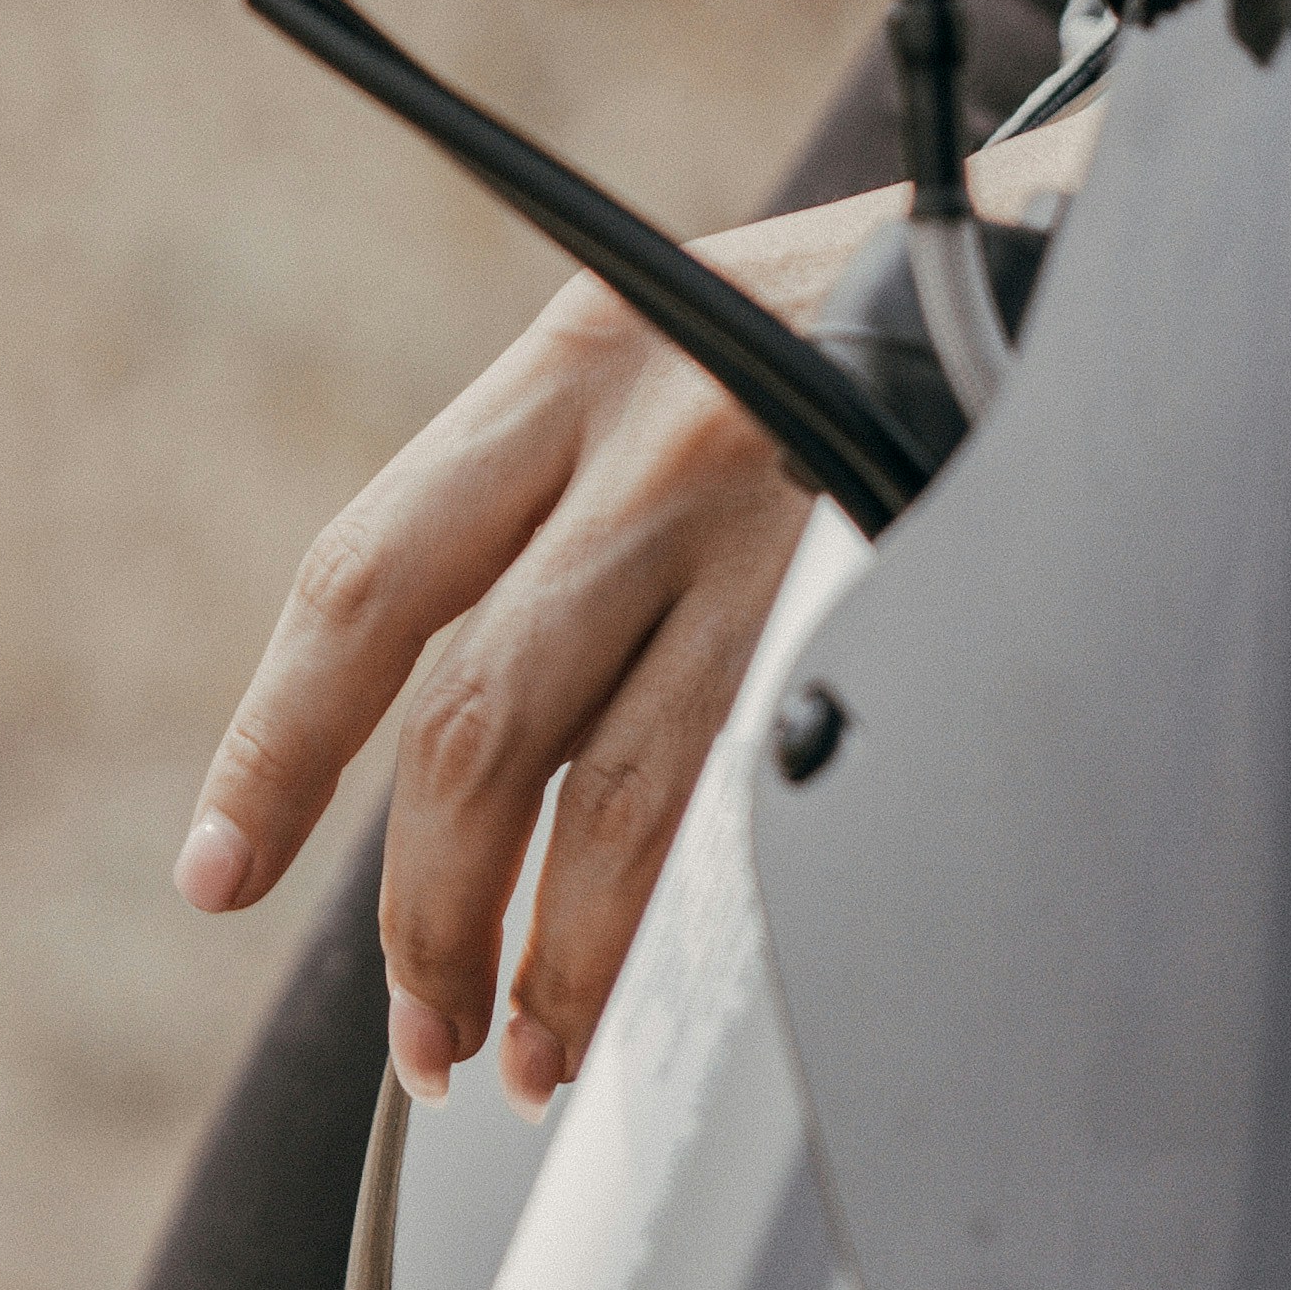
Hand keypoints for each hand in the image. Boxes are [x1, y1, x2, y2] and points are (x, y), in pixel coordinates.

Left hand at [178, 203, 887, 1107]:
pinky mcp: (861, 574)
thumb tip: (464, 708)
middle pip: (467, 712)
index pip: (364, 577)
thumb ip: (566, 483)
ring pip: (594, 778)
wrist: (1069, 236)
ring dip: (532, 947)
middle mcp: (642, 430)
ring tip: (509, 1053)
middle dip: (420, 906)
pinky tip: (620, 984)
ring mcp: (758, 509)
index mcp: (569, 357)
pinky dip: (646, 913)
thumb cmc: (868, 304)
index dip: (279, 742)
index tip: (221, 869)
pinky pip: (726, 778)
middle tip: (417, 1028)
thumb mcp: (678, 334)